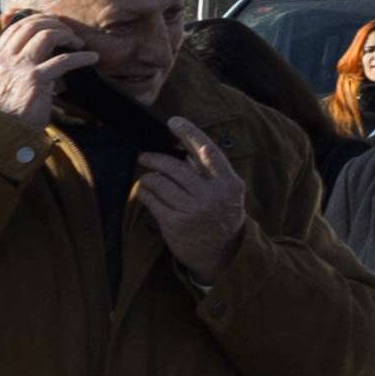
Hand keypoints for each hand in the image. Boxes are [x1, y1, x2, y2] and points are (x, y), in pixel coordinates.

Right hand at [0, 10, 93, 126]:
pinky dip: (81, 57)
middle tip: (68, 32)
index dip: (35, 20)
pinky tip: (91, 58)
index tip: (51, 24)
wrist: (2, 134)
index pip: (14, 27)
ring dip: (66, 35)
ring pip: (46, 35)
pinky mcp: (36, 79)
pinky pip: (63, 60)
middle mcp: (3, 59)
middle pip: (31, 25)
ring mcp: (19, 68)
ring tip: (78, 43)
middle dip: (53, 23)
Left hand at [133, 121, 250, 278]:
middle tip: (145, 156)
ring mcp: (192, 210)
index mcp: (229, 184)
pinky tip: (146, 193)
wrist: (224, 254)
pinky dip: (145, 193)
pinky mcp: (174, 223)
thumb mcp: (227, 193)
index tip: (174, 121)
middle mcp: (212, 195)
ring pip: (159, 182)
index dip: (190, 133)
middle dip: (155, 158)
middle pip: (175, 166)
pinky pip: (151, 200)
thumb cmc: (222, 216)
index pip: (208, 151)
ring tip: (147, 178)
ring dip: (148, 177)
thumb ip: (210, 173)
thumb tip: (185, 150)